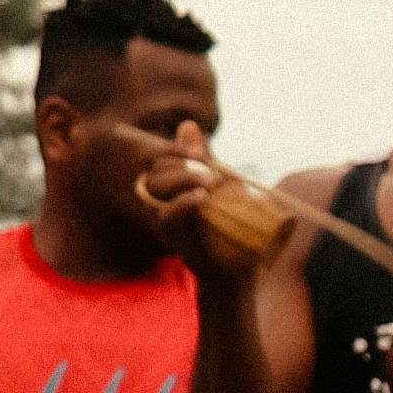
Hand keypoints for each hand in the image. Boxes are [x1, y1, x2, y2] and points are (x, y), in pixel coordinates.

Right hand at [134, 132, 277, 286]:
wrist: (238, 269)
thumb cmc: (228, 226)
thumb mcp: (220, 186)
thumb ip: (203, 158)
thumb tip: (188, 123)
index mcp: (169, 185)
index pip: (154, 159)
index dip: (170, 150)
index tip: (196, 151)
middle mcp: (161, 200)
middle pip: (156, 171)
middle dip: (181, 164)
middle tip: (211, 170)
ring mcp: (164, 218)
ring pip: (157, 188)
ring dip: (183, 178)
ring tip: (211, 181)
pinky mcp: (174, 238)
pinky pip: (167, 216)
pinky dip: (182, 203)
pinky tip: (201, 197)